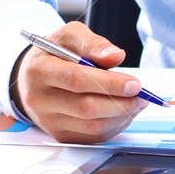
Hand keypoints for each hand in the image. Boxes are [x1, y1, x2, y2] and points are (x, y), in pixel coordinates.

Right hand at [16, 21, 147, 144]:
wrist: (32, 78)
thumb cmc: (55, 54)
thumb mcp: (70, 36)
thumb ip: (93, 43)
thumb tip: (116, 56)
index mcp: (39, 71)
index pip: (76, 79)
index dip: (108, 83)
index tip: (134, 83)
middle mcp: (39, 100)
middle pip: (86, 108)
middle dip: (121, 102)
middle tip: (142, 95)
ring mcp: (49, 122)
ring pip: (92, 126)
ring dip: (121, 116)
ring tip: (137, 102)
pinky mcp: (60, 136)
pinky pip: (93, 137)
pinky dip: (115, 126)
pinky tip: (123, 112)